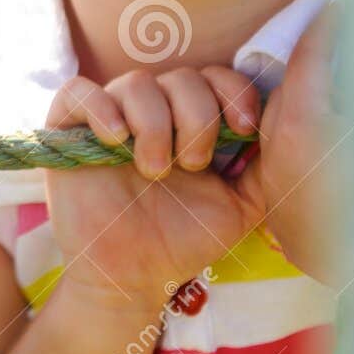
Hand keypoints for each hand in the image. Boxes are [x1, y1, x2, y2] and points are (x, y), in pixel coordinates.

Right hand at [44, 66, 265, 308]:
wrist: (133, 277)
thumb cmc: (186, 240)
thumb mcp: (243, 204)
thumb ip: (265, 164)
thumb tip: (288, 120)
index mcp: (191, 119)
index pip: (216, 76)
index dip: (234, 92)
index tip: (243, 129)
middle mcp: (152, 110)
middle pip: (181, 76)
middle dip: (197, 117)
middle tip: (192, 165)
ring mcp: (108, 116)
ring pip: (136, 83)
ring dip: (154, 123)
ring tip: (155, 170)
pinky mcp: (66, 128)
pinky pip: (78, 91)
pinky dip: (100, 108)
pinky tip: (117, 140)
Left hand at [233, 7, 353, 286]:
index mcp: (297, 123)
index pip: (304, 61)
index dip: (320, 32)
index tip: (330, 10)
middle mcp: (273, 157)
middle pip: (283, 101)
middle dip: (304, 79)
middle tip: (327, 60)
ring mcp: (273, 194)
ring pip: (277, 143)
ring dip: (297, 124)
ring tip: (326, 112)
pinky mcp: (280, 225)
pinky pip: (281, 182)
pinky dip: (297, 165)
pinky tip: (320, 161)